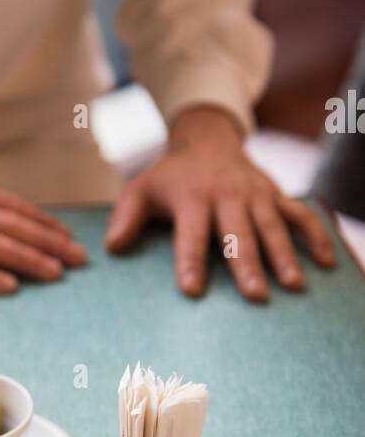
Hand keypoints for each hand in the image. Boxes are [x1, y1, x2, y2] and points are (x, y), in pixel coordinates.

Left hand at [105, 107, 336, 300]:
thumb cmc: (170, 177)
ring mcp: (255, 195)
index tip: (192, 289)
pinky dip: (315, 236)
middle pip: (237, 233)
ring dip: (284, 255)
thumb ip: (126, 217)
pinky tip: (325, 264)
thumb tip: (111, 246)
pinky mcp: (277, 195)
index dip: (189, 260)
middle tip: (254, 295)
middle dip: (246, 263)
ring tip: (292, 285)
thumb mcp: (141, 189)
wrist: (208, 140)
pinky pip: (300, 215)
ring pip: (272, 226)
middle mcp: (227, 195)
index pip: (190, 233)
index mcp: (192, 197)